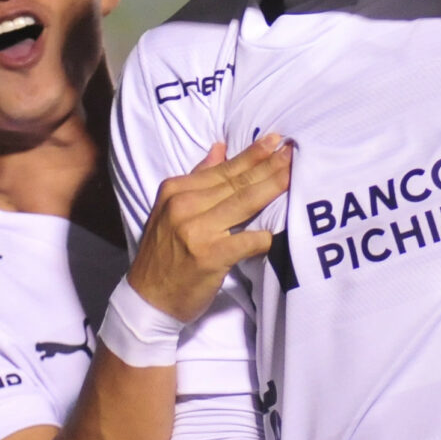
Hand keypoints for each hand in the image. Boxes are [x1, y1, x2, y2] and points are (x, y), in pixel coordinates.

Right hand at [126, 134, 291, 322]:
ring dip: (272, 187)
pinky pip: (246, 240)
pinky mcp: (210, 256)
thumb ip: (197, 178)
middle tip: (292, 151)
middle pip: (236, 182)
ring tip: (293, 175)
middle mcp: (184, 205)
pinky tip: (280, 230)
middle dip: (268, 165)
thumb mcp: (169, 209)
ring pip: (244, 203)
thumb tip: (220, 147)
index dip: (252, 154)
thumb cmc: (163, 255)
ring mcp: (196, 230)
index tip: (275, 140)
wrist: (147, 299)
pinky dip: (265, 236)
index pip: (222, 169)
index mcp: (175, 190)